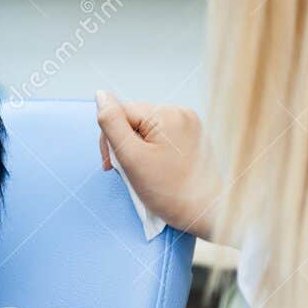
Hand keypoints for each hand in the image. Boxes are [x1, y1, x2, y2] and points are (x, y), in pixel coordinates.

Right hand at [95, 91, 221, 240]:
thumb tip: (100, 95)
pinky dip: (150, 151)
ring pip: (144, 129)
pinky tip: (155, 168)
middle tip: (127, 171)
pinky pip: (160, 136)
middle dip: (124, 144)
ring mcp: (189, 124)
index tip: (113, 165)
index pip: (120, 112)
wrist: (207, 212)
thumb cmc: (169, 191)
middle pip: (133, 119)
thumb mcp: (132, 157)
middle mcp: (181, 113)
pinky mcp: (192, 137)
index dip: (110, 138)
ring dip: (136, 148)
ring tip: (143, 172)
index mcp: (167, 114)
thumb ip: (112, 123)